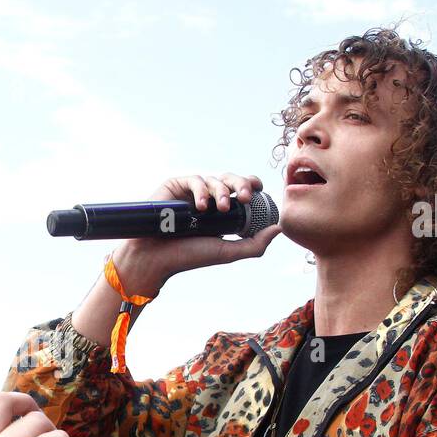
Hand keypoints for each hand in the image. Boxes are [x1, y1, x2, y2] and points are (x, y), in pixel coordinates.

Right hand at [110, 173, 281, 296]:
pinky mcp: (175, 186)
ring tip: (219, 209)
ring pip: (214, 179)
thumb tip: (279, 229)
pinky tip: (202, 206)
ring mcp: (191, 191)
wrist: (157, 258)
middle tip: (244, 197)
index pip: (241, 190)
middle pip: (231, 179)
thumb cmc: (189, 256)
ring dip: (221, 191)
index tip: (257, 191)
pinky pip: (194, 179)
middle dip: (241, 184)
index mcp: (222, 210)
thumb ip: (255, 244)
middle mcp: (208, 198)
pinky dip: (201, 190)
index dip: (251, 185)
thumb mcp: (228, 252)